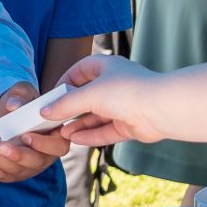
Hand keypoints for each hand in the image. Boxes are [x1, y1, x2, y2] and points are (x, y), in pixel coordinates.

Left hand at [0, 82, 67, 182]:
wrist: (5, 115)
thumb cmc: (21, 103)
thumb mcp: (22, 92)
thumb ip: (21, 96)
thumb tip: (12, 105)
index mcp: (55, 136)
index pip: (58, 147)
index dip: (43, 144)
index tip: (25, 135)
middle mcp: (45, 155)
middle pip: (36, 163)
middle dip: (17, 156)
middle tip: (1, 145)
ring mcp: (29, 167)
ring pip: (16, 170)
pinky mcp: (13, 173)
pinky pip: (2, 175)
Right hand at [48, 54, 176, 147]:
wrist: (161, 109)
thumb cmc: (126, 91)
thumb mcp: (89, 95)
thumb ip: (66, 104)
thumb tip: (45, 111)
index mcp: (107, 67)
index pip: (81, 69)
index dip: (66, 80)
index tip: (53, 94)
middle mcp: (115, 85)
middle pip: (87, 96)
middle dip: (70, 108)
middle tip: (53, 118)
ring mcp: (123, 105)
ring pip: (96, 116)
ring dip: (79, 124)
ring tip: (61, 132)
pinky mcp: (129, 124)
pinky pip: (106, 130)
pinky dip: (91, 135)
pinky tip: (75, 140)